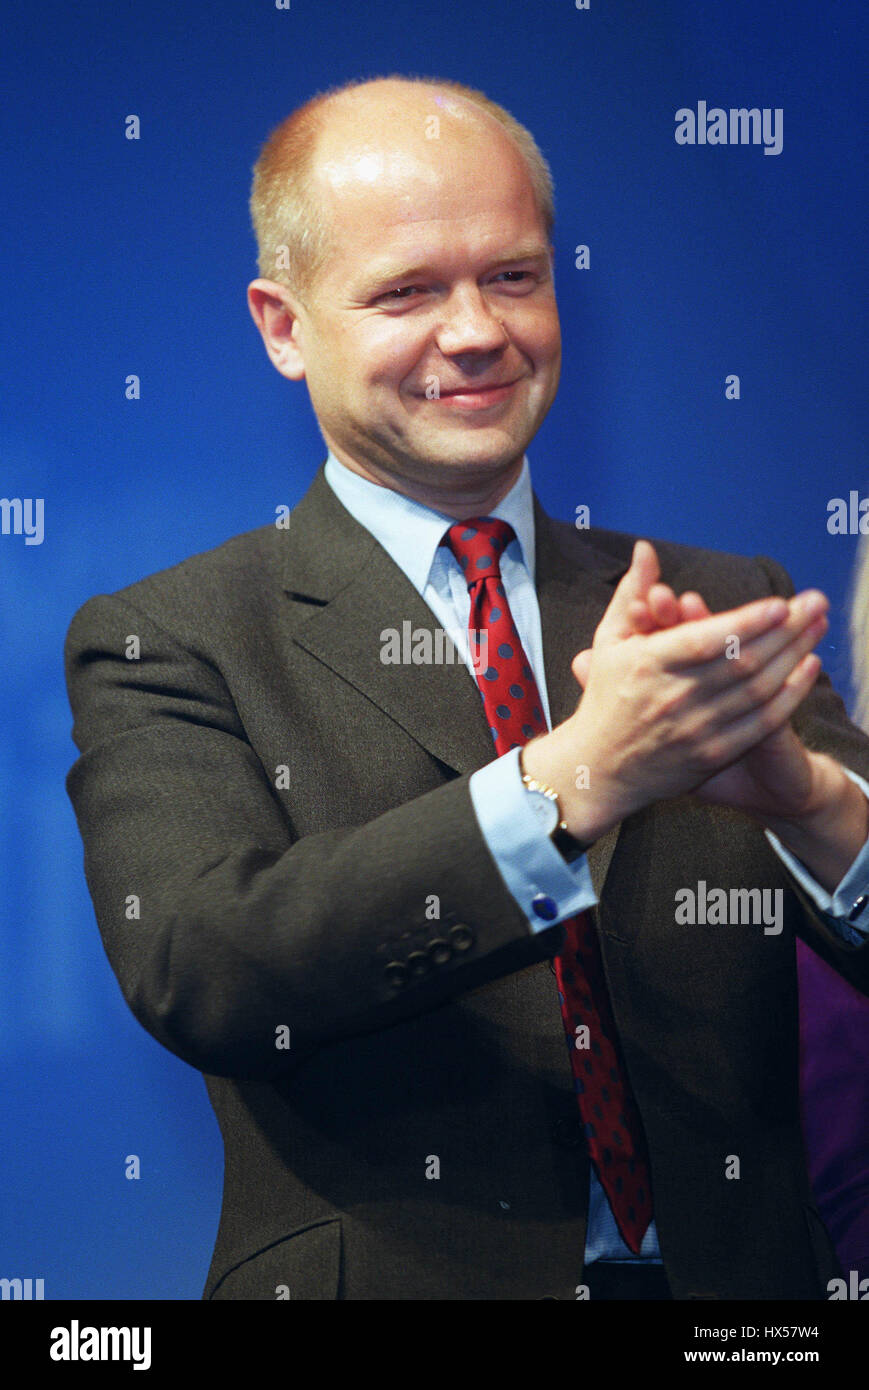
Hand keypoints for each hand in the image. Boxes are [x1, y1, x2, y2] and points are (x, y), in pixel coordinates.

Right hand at [523, 541, 829, 841]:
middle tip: (816, 602)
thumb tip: (646, 549)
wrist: (599, 769)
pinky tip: (808, 668)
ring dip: (795, 655)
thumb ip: (632, 593)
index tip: (779, 602)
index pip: (704, 639)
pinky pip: (761, 722)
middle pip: (742, 661)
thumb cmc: (606, 698)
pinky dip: (790, 695)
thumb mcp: (610, 642)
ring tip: (819, 626)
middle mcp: (673, 697)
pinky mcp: (712, 755)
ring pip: (758, 689)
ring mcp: (695, 729)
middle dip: (786, 629)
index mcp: (647, 664)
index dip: (746, 621)